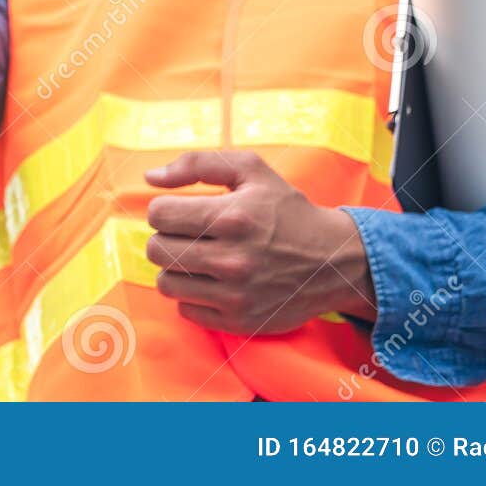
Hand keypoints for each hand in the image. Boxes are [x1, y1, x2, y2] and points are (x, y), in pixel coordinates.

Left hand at [143, 150, 376, 334]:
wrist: (335, 261)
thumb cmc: (287, 210)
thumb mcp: (251, 170)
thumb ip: (198, 163)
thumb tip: (151, 178)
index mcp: (233, 217)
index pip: (159, 215)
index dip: (164, 209)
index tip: (180, 211)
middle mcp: (232, 259)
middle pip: (157, 250)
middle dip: (165, 238)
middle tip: (187, 235)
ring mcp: (235, 295)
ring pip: (165, 283)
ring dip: (175, 268)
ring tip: (197, 257)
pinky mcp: (239, 321)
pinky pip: (186, 310)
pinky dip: (192, 295)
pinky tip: (212, 281)